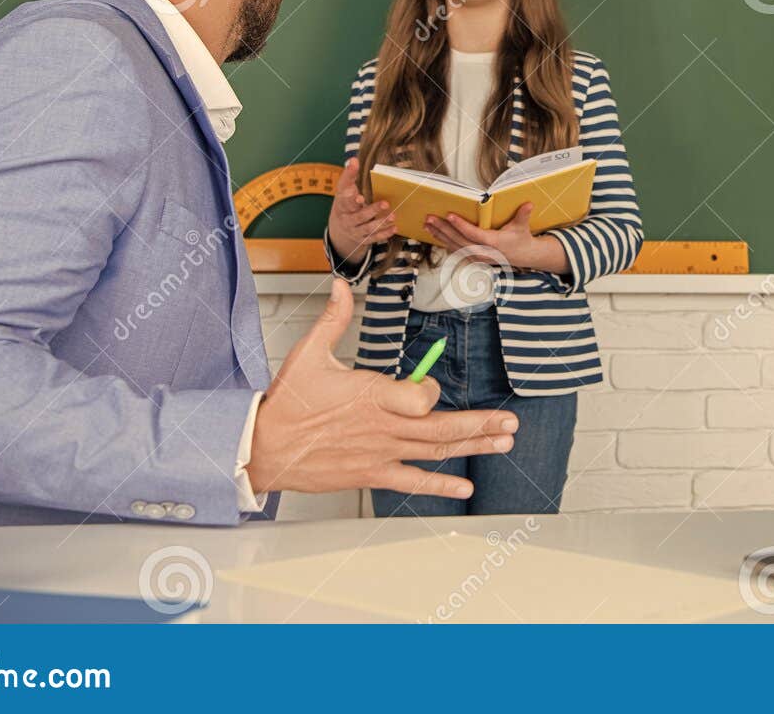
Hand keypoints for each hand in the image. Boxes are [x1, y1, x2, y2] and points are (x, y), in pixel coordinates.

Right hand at [246, 279, 517, 497]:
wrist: (262, 447)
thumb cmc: (287, 402)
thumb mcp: (309, 352)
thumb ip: (333, 319)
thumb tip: (340, 286)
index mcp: (370, 394)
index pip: (421, 398)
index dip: (431, 394)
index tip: (430, 389)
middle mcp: (382, 426)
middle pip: (440, 427)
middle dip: (481, 424)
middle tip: (511, 422)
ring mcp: (379, 453)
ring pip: (435, 451)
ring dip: (473, 446)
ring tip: (503, 442)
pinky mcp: (371, 474)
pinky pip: (413, 481)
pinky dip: (441, 485)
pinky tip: (465, 487)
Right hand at [326, 157, 394, 264]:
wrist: (339, 230)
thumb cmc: (345, 204)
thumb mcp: (343, 191)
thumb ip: (349, 176)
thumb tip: (353, 159)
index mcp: (342, 205)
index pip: (344, 200)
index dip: (350, 197)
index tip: (357, 194)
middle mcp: (348, 219)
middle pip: (359, 215)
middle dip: (372, 210)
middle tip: (385, 203)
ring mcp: (355, 230)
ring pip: (368, 228)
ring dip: (381, 222)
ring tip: (393, 216)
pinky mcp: (363, 239)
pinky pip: (374, 238)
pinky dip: (384, 234)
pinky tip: (394, 228)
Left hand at [426, 203, 569, 272]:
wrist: (523, 256)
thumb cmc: (520, 238)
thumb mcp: (523, 226)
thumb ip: (523, 215)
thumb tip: (528, 204)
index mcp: (494, 243)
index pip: (473, 234)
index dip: (460, 225)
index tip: (449, 215)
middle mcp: (483, 252)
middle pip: (459, 241)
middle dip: (443, 229)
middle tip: (430, 218)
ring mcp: (477, 257)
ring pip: (454, 247)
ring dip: (440, 236)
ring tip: (427, 224)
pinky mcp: (473, 259)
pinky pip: (455, 251)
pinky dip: (444, 242)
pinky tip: (434, 234)